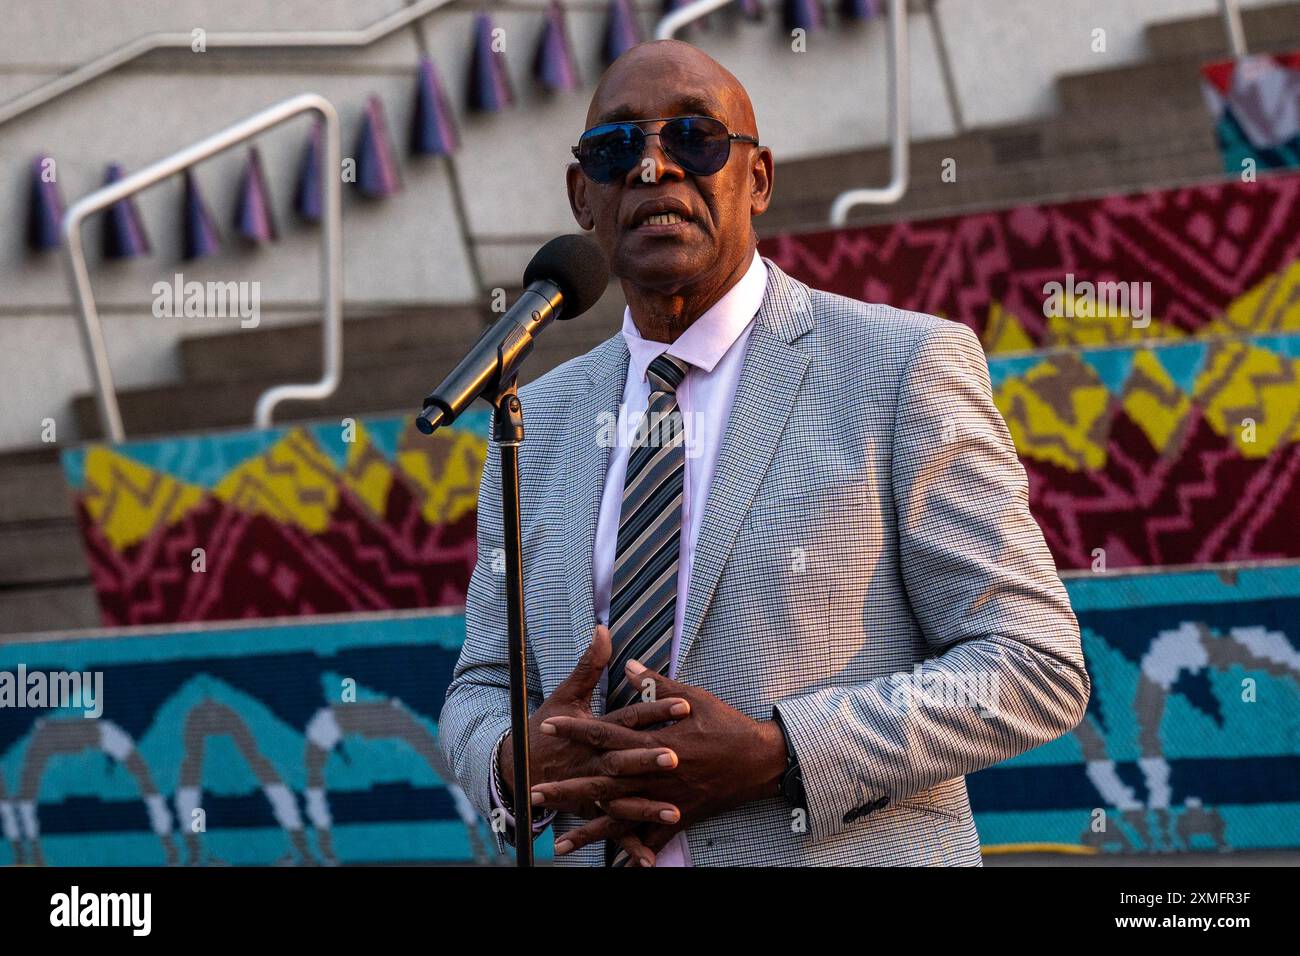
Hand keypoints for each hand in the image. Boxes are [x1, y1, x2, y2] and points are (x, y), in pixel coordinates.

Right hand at [498, 625, 688, 832]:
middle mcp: (593, 761)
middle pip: (624, 759)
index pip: (629, 718)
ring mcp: (591, 789)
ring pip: (620, 798)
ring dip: (645, 806)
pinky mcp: (590, 810)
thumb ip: (589, 664)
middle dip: (649, 758)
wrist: (516, 768)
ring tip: (674, 811)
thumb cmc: (544, 728)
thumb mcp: (566, 695)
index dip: (655, 710)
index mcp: (594, 731)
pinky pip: (611, 830)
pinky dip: (629, 845)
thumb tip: (603, 629)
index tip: (684, 705)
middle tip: (677, 756)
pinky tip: (650, 858)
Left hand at [531, 659, 787, 856]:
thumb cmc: (728, 725)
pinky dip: (632, 854)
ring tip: (558, 840)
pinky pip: (650, 840)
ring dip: (587, 829)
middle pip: (601, 782)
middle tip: (533, 790)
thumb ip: (658, 685)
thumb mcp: (694, 697)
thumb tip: (630, 665)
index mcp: (654, 741)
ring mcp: (664, 799)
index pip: (606, 733)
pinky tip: (612, 866)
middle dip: (566, 787)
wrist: (759, 761)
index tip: (549, 725)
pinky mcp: (679, 817)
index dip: (576, 729)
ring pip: (618, 817)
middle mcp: (654, 773)